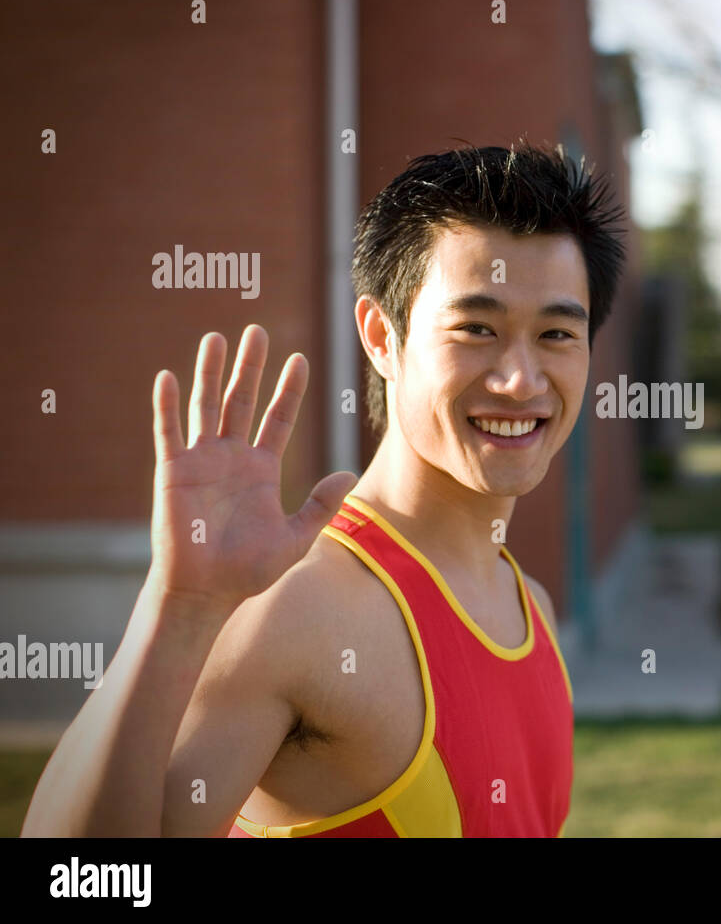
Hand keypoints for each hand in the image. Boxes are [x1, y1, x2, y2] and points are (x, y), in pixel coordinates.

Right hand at [149, 325, 356, 614]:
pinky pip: (169, 432)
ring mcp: (201, 461)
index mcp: (262, 469)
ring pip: (207, 406)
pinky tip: (168, 376)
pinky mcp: (172, 472)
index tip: (299, 359)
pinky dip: (167, 405)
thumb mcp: (296, 536)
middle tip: (258, 331)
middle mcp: (232, 458)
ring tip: (217, 338)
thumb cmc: (248, 571)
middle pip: (243, 401)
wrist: (206, 592)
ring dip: (211, 373)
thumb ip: (322, 504)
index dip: (288, 390)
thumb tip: (350, 472)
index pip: (278, 418)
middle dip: (252, 367)